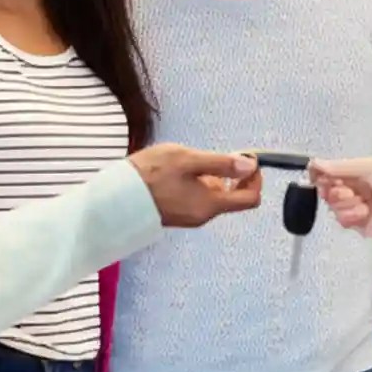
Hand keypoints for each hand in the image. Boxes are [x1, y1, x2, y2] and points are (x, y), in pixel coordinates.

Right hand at [128, 143, 262, 227]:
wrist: (115, 197)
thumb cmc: (150, 175)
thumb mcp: (188, 160)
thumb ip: (222, 163)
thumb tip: (250, 165)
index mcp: (211, 204)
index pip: (250, 198)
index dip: (255, 178)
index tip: (247, 160)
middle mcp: (204, 215)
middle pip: (233, 197)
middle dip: (232, 174)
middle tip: (217, 154)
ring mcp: (190, 216)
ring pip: (214, 195)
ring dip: (212, 177)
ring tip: (191, 160)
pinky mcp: (178, 214)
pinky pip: (199, 198)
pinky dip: (198, 183)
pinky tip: (180, 170)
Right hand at [309, 157, 371, 239]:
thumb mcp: (369, 166)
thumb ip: (340, 166)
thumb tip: (316, 163)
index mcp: (356, 173)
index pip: (328, 173)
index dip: (320, 175)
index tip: (318, 175)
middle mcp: (354, 190)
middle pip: (326, 190)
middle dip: (333, 190)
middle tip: (347, 189)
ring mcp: (355, 207)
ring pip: (333, 207)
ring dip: (345, 203)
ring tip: (362, 201)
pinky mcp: (359, 224)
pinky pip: (342, 221)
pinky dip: (351, 215)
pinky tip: (364, 211)